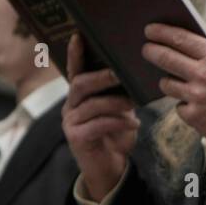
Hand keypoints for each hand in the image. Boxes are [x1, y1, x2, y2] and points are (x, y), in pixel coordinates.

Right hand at [63, 33, 139, 201]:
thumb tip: (134, 74)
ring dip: (115, 102)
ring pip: (92, 104)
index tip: (78, 36)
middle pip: (81, 84)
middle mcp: (70, 106)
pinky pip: (98, 124)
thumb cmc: (116, 136)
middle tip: (119, 73)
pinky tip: (133, 123)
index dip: (75, 54)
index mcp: (79, 96)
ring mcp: (71, 122)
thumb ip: (121, 94)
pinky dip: (118, 121)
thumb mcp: (121, 111)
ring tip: (133, 103)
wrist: (111, 168)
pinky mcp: (76, 137)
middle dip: (101, 76)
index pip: (75, 71)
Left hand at [143, 23, 205, 156]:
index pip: (181, 38)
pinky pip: (179, 106)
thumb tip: (191, 45)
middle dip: (152, 52)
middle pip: (165, 58)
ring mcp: (196, 97)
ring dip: (168, 82)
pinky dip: (186, 106)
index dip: (161, 32)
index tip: (150, 30)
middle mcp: (203, 75)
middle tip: (146, 50)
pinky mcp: (194, 117)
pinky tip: (199, 108)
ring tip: (174, 82)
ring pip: (167, 84)